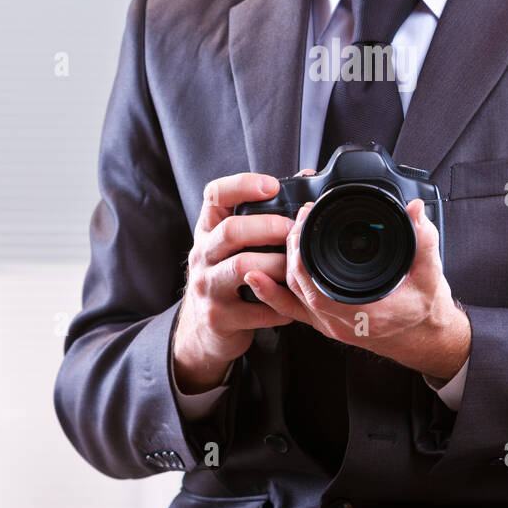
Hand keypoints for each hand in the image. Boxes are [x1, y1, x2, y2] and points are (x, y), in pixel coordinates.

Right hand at [173, 171, 297, 392]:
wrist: (201, 330)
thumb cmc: (227, 277)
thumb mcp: (232, 246)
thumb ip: (261, 216)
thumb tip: (306, 177)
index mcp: (208, 231)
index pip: (214, 195)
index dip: (242, 185)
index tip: (272, 186)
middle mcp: (202, 255)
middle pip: (230, 231)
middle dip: (268, 226)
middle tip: (293, 230)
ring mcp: (208, 287)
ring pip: (242, 267)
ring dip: (276, 265)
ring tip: (295, 267)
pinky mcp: (219, 317)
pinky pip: (256, 309)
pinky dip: (279, 306)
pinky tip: (293, 304)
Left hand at [242, 183, 470, 380]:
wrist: (427, 341)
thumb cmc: (427, 312)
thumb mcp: (432, 273)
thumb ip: (424, 239)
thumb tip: (415, 210)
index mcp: (366, 311)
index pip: (318, 283)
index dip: (303, 251)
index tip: (305, 220)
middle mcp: (341, 322)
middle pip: (299, 284)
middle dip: (293, 247)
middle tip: (299, 218)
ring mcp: (332, 325)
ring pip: (293, 296)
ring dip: (285, 264)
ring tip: (288, 234)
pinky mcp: (328, 322)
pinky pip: (293, 310)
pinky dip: (273, 294)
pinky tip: (258, 279)